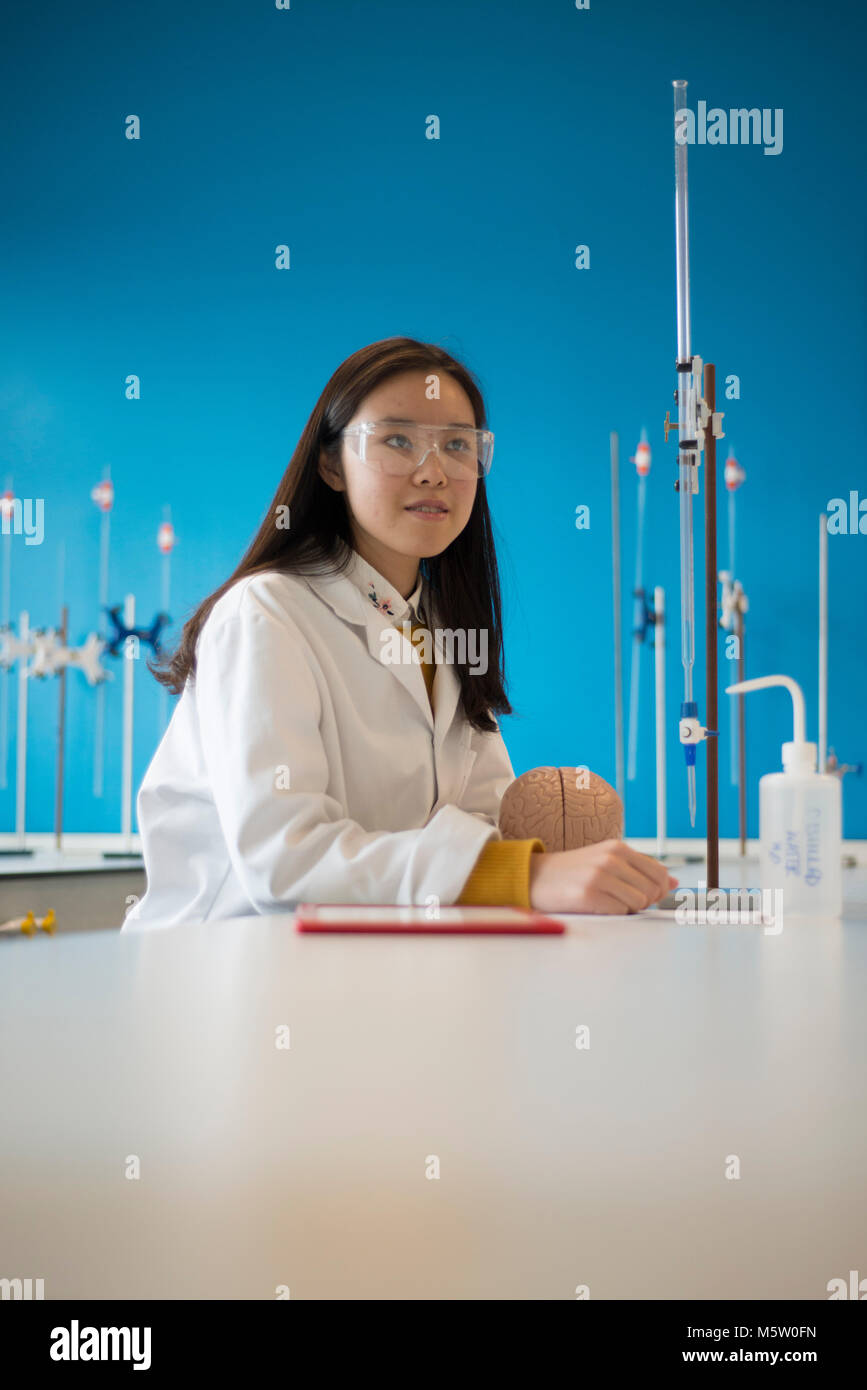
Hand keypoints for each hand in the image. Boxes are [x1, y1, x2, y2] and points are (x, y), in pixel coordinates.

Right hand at [528, 838, 677, 914]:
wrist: (535, 877)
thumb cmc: (574, 871)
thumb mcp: (607, 861)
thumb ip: (639, 869)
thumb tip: (673, 882)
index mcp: (618, 848)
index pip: (659, 874)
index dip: (657, 890)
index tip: (643, 895)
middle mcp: (611, 859)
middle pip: (651, 891)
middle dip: (641, 901)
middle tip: (618, 899)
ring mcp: (599, 876)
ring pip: (638, 903)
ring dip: (625, 908)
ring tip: (604, 901)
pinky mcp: (588, 895)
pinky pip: (619, 912)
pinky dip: (611, 914)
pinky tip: (595, 906)